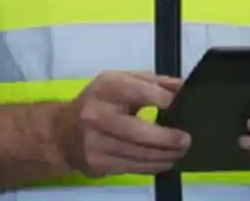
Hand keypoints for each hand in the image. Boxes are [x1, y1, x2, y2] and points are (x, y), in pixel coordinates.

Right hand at [54, 71, 190, 178]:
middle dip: (168, 138)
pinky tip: (165, 161)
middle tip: (186, 139)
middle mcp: (97, 115)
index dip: (165, 100)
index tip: (184, 104)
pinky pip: (134, 168)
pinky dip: (154, 166)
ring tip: (180, 151)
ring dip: (166, 155)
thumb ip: (153, 82)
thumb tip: (184, 87)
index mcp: (105, 88)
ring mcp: (96, 142)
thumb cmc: (98, 102)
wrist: (62, 133)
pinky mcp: (99, 164)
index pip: (139, 92)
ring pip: (140, 154)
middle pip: (140, 131)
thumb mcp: (120, 82)